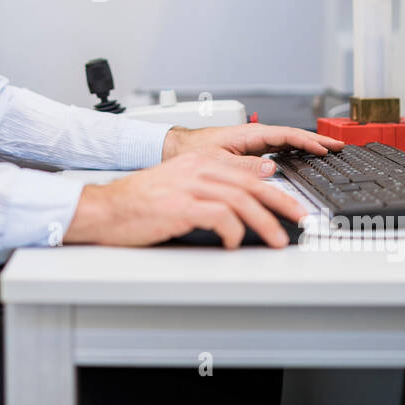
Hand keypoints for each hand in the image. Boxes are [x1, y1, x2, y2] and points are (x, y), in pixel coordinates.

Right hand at [64, 152, 307, 248]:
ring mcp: (188, 186)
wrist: (104, 209)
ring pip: (241, 200)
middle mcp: (196, 169)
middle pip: (251, 184)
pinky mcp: (179, 206)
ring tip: (277, 239)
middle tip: (300, 221)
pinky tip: (234, 242)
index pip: (247, 174)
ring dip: (265, 222)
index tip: (293, 208)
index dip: (276, 191)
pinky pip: (219, 217)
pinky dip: (233, 231)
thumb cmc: (139, 203)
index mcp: (198, 162)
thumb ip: (212, 185)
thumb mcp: (179, 187)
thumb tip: (249, 190)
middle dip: (282, 204)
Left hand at [161, 123, 344, 176]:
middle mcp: (253, 136)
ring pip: (286, 143)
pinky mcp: (248, 151)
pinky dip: (295, 152)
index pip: (286, 135)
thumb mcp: (217, 162)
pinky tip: (304, 158)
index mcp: (249, 134)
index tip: (326, 149)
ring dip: (308, 147)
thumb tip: (270, 169)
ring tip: (329, 152)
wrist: (173, 149)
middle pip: (292, 137)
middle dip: (317, 141)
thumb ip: (244, 166)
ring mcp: (252, 143)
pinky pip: (278, 149)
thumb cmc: (190, 152)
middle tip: (340, 147)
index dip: (308, 142)